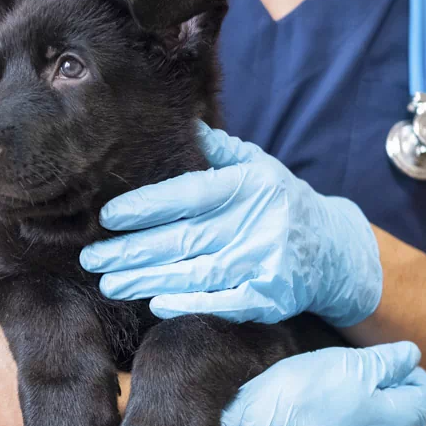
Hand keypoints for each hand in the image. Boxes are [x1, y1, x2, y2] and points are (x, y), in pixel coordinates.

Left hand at [80, 122, 381, 325]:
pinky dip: (189, 305)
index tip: (106, 216)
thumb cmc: (280, 201)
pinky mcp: (271, 298)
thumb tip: (181, 120)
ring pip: (195, 274)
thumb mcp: (257, 166)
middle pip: (183, 239)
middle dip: (131, 251)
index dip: (146, 206)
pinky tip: (155, 305)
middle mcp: (257, 223)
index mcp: (249, 186)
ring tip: (108, 283)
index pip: (189, 195)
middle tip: (90, 258)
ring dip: (147, 281)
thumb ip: (218, 150)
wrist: (335, 249)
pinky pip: (224, 303)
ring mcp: (265, 263)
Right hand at [217, 342, 425, 425]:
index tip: (386, 361)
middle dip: (387, 397)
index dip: (410, 374)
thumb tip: (411, 356)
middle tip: (351, 376)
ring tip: (329, 402)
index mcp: (398, 425)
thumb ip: (385, 361)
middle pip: (404, 421)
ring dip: (365, 420)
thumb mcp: (341, 364)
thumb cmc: (293, 401)